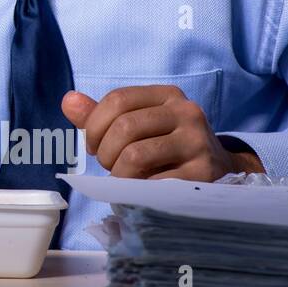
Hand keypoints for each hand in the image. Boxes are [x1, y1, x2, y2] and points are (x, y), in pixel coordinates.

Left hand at [60, 85, 264, 179]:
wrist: (220, 174)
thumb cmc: (167, 148)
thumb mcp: (138, 125)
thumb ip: (101, 115)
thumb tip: (68, 101)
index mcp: (168, 96)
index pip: (118, 99)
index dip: (94, 124)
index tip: (93, 146)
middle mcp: (187, 113)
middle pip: (125, 127)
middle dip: (106, 152)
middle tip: (110, 166)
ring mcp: (198, 143)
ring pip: (135, 155)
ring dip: (119, 174)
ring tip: (125, 179)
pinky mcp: (203, 174)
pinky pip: (153, 183)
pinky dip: (138, 190)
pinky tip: (143, 190)